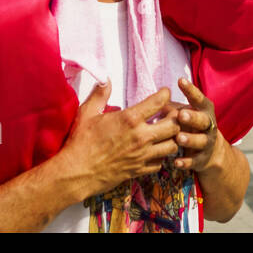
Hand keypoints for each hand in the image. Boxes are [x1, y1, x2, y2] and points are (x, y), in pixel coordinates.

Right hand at [60, 83, 181, 198]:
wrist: (77, 173)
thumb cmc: (81, 142)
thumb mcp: (87, 113)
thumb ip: (100, 94)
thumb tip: (106, 80)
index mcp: (129, 119)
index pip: (158, 102)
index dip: (165, 94)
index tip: (164, 92)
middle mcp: (141, 137)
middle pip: (174, 125)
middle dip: (175, 116)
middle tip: (168, 113)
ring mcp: (142, 155)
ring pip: (172, 145)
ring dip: (172, 137)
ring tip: (164, 132)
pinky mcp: (140, 170)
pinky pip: (161, 163)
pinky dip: (161, 155)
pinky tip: (154, 150)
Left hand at [171, 77, 221, 172]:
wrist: (211, 152)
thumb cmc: (190, 125)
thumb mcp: (184, 113)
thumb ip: (171, 107)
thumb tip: (156, 99)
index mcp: (204, 110)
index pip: (198, 98)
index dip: (190, 90)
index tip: (180, 81)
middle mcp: (208, 125)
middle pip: (202, 120)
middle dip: (192, 117)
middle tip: (181, 115)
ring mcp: (207, 143)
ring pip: (201, 141)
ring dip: (190, 139)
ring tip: (179, 138)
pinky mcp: (203, 159)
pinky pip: (195, 161)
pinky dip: (186, 162)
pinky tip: (176, 162)